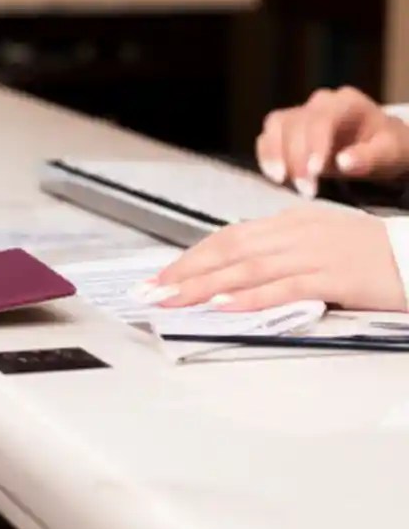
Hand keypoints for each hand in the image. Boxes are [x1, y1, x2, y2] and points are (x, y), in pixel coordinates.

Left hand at [143, 207, 405, 311]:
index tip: (164, 276)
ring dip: (205, 286)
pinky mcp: (336, 277)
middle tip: (152, 290)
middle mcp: (298, 232)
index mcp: (292, 222)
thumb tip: (239, 275)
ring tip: (173, 299)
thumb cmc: (376, 257)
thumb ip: (282, 255)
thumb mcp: (321, 245)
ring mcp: (316, 253)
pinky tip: (224, 306)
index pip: (230, 237)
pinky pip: (284, 287)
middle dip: (186, 272)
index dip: (193, 257)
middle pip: (230, 250)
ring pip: (248, 268)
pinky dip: (250, 297)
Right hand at [257, 86, 408, 196]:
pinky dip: (266, 157)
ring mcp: (300, 113)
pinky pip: (267, 137)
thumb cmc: (385, 147)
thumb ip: (370, 157)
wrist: (376, 144)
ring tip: (282, 181)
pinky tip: (277, 177)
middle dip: (296, 158)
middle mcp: (320, 104)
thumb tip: (344, 162)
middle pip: (295, 123)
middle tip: (306, 190)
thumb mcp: (390, 153)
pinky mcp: (286, 129)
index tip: (315, 172)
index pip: (322, 119)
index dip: (314, 145)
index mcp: (347, 103)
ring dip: (274, 155)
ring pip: (275, 126)